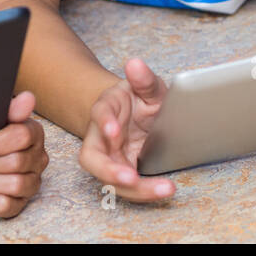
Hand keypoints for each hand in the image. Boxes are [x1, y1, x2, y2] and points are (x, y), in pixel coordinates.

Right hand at [78, 58, 174, 202]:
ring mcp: (109, 157)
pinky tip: (163, 190)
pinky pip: (128, 187)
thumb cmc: (142, 99)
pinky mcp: (122, 171)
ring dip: (132, 188)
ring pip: (109, 178)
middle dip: (108, 170)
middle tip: (130, 177)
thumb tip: (135, 64)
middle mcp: (101, 136)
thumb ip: (144, 79)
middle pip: (92, 158)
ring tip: (162, 189)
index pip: (99, 114)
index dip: (104, 123)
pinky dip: (143, 191)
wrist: (140, 113)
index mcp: (107, 109)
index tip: (114, 131)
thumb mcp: (149, 87)